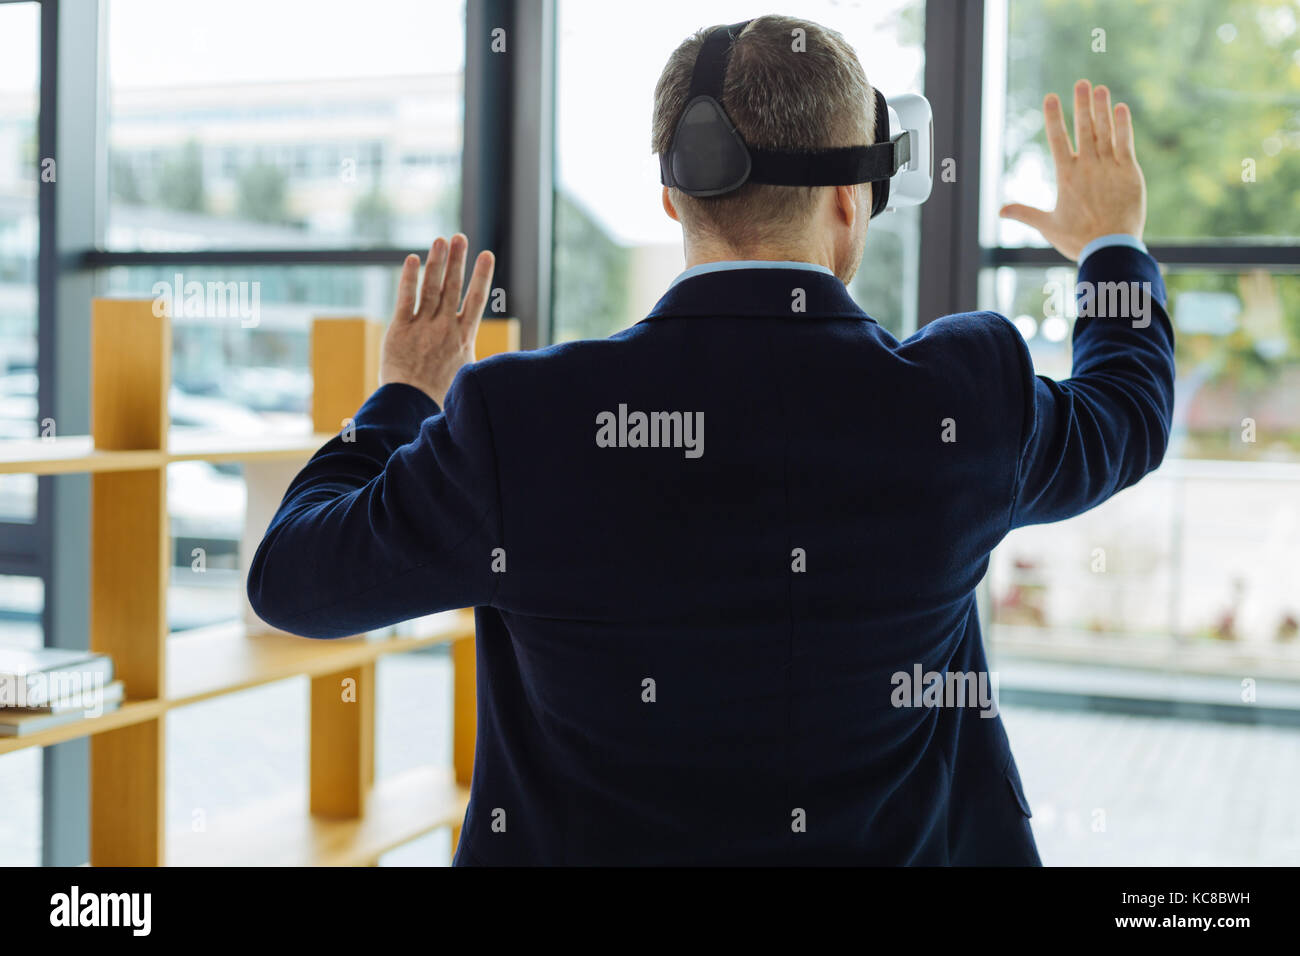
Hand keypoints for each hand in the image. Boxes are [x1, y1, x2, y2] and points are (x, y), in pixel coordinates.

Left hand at [380, 234, 494, 406]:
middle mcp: (444, 327)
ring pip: (431, 287)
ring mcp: (422, 326)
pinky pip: (405, 298)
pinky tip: (412, 260)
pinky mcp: (399, 329)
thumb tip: (496, 363)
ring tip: (441, 240)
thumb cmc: (441, 398)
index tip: (487, 254)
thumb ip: (474, 361)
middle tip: (460, 237)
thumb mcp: (467, 377)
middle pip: (453, 286)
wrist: (412, 405)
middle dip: (458, 260)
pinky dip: (409, 278)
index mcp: (463, 337)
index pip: (476, 299)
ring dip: (437, 262)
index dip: (481, 275)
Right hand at [1000, 79, 1145, 260]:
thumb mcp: (1047, 226)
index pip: (1057, 140)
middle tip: (1081, 82)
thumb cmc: (1078, 239)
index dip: (1054, 117)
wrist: (1110, 248)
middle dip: (1081, 104)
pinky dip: (1123, 125)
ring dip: (1101, 109)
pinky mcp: (1129, 172)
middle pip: (1083, 129)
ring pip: (1105, 131)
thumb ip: (1024, 213)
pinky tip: (1120, 108)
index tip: (1051, 97)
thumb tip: (1000, 211)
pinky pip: (1125, 143)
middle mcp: (1087, 167)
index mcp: (1066, 177)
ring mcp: (1110, 167)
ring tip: (1099, 88)